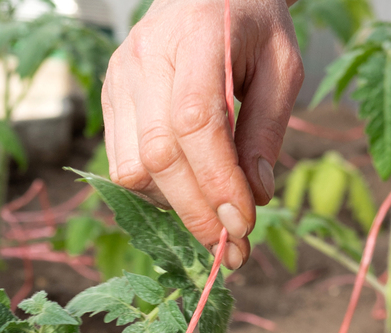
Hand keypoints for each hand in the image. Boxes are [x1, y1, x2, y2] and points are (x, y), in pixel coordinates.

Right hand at [102, 0, 303, 268]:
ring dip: (175, 206)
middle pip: (160, 156)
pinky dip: (156, 193)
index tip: (244, 225)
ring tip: (212, 214)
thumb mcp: (282, 66)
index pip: (197, 124)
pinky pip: (122, 167)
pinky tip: (187, 190)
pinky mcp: (109, 99)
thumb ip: (268, 129)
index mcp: (197, 37)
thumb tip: (257, 196)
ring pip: (134, 169)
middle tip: (233, 250)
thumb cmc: (250, 25)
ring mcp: (119, 79)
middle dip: (197, 213)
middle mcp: (146, 58)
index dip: (218, 183)